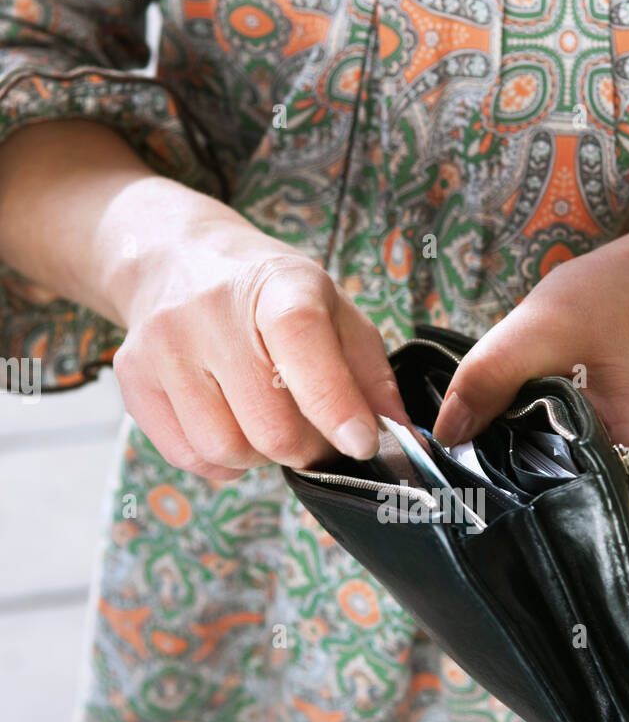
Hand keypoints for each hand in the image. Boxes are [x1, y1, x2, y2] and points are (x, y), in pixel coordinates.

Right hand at [104, 180, 412, 479]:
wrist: (176, 260)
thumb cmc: (270, 296)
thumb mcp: (334, 312)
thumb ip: (371, 375)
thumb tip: (403, 437)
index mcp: (277, 285)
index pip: (302, 344)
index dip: (334, 404)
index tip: (360, 443)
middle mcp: (211, 309)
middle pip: (268, 425)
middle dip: (305, 448)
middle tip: (315, 436)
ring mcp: (163, 344)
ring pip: (225, 449)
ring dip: (260, 456)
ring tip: (268, 424)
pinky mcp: (132, 377)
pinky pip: (187, 456)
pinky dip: (221, 461)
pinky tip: (232, 426)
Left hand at [432, 216, 628, 651]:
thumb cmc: (607, 301)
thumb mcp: (542, 323)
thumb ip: (489, 377)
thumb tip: (436, 442)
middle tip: (603, 677)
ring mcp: (616, 471)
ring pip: (615, 543)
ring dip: (599, 591)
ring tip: (562, 649)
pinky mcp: (591, 462)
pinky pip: (583, 515)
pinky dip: (565, 546)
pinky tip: (523, 569)